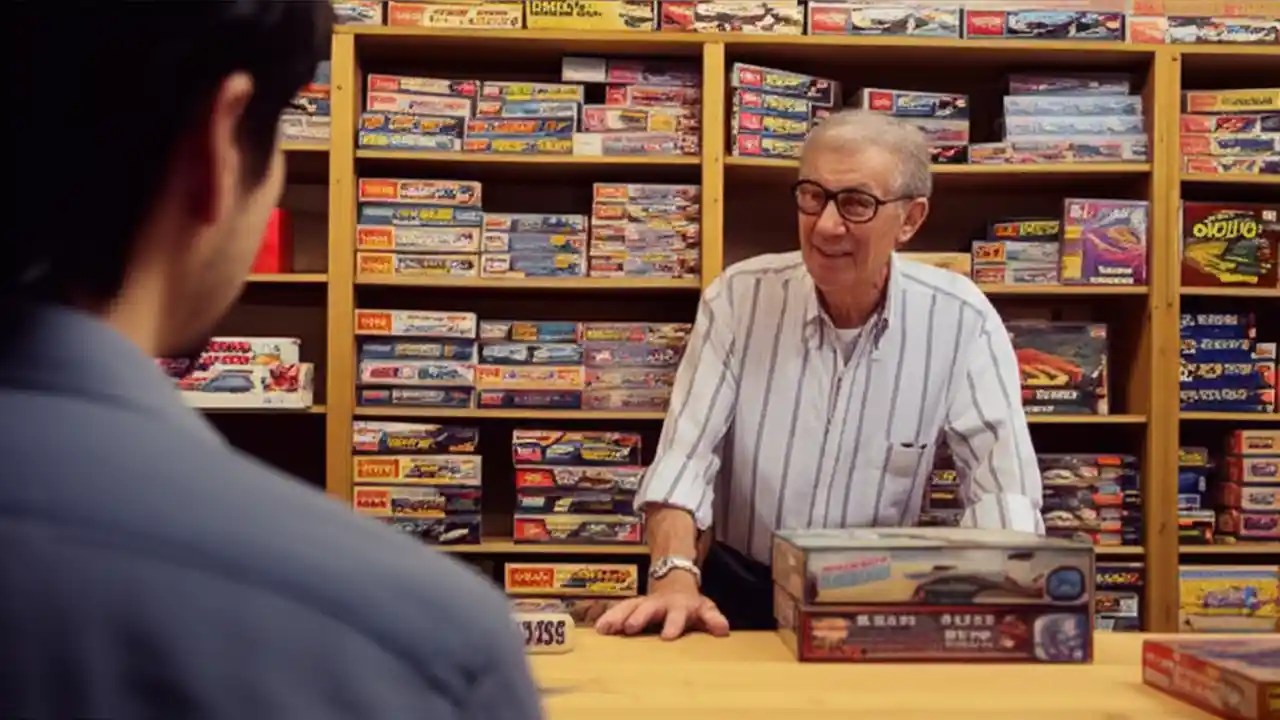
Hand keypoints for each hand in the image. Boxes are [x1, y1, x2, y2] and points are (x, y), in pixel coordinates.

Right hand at [593, 573, 729, 639]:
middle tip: (630, 628)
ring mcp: (643, 603)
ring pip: (629, 607)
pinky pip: (619, 610)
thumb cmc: (689, 603)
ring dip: (617, 617)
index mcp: (678, 606)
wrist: (674, 580)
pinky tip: (598, 628)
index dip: (673, 624)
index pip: (677, 614)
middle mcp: (658, 603)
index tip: (668, 636)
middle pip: (647, 608)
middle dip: (638, 617)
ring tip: (605, 628)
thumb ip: (713, 618)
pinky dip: (609, 618)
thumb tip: (723, 629)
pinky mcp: (631, 607)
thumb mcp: (705, 608)